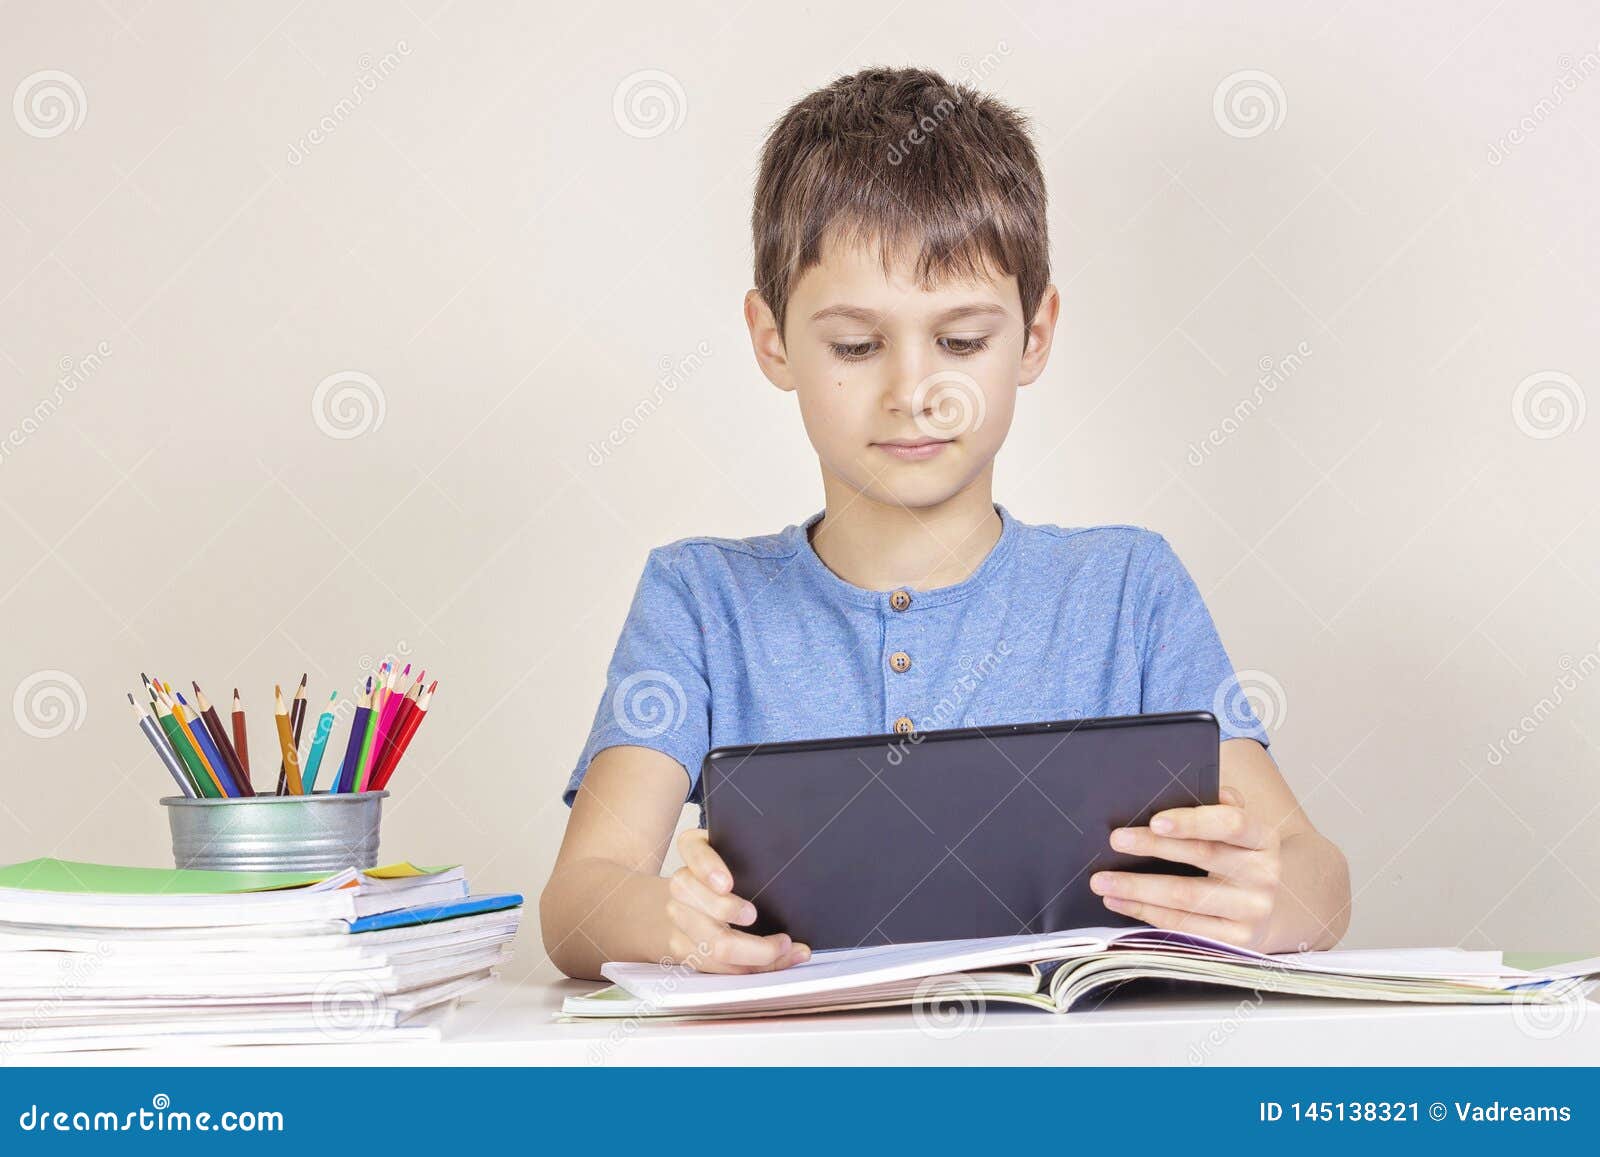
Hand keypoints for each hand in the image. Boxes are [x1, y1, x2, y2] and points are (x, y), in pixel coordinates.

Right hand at [667, 828, 811, 972]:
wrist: (695, 899)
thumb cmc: (732, 872)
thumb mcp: (742, 853)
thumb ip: (753, 854)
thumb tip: (785, 861)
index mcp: (694, 847)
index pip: (692, 849)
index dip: (707, 868)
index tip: (727, 883)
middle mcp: (681, 883)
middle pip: (699, 902)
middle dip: (729, 912)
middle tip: (756, 915)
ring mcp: (679, 917)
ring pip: (709, 942)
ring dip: (753, 950)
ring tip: (783, 947)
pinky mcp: (683, 947)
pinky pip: (716, 965)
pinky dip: (750, 966)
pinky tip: (776, 960)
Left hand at [1089, 786, 1281, 949]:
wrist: (1268, 909)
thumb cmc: (1238, 859)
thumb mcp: (1237, 831)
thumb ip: (1217, 808)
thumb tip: (1183, 788)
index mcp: (1263, 839)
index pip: (1231, 824)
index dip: (1193, 821)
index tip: (1155, 819)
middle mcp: (1263, 874)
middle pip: (1201, 857)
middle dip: (1152, 847)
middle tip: (1116, 840)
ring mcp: (1251, 910)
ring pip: (1185, 897)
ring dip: (1137, 887)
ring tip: (1102, 880)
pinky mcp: (1235, 940)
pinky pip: (1182, 925)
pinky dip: (1145, 912)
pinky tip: (1120, 901)